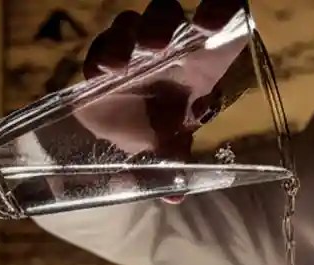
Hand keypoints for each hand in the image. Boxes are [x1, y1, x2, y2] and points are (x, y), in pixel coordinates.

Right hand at [77, 0, 246, 161]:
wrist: (135, 132)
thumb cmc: (167, 127)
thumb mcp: (175, 143)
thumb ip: (174, 158)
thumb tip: (173, 197)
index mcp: (202, 54)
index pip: (217, 11)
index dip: (217, 8)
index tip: (209, 23)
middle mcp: (170, 42)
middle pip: (164, 14)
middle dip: (156, 26)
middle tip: (151, 49)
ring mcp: (136, 45)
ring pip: (131, 24)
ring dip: (121, 41)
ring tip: (114, 68)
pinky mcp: (109, 54)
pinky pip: (105, 43)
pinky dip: (100, 52)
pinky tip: (97, 75)